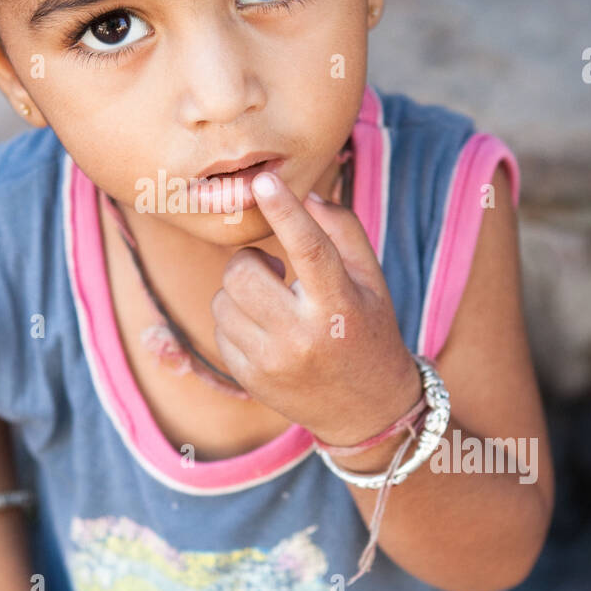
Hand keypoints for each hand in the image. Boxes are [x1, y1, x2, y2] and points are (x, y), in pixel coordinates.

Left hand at [211, 170, 421, 446]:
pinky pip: (219, 329)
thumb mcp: (371, 280)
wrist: (366, 409)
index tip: (263, 181)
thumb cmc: (367, 330)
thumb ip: (344, 231)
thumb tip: (306, 194)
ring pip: (223, 299)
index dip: (284, 210)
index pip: (309, 248)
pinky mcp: (250, 379)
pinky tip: (264, 330)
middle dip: (250, 260)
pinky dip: (235, 320)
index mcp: (339, 304)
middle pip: (243, 272)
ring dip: (241, 291)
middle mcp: (303, 335)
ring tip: (272, 302)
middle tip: (273, 269)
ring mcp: (272, 362)